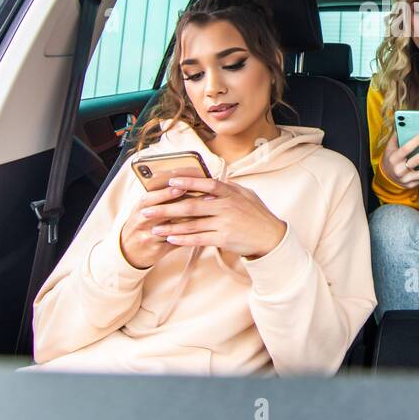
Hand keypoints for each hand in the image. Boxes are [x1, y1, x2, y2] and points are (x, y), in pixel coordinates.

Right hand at [119, 184, 195, 268]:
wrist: (128, 250)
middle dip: (184, 205)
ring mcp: (149, 236)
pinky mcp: (157, 250)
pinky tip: (203, 231)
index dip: (168, 192)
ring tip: (207, 214)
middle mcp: (142, 221)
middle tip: (203, 198)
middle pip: (163, 212)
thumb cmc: (141, 223)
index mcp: (139, 207)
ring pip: (172, 228)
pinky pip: (176, 242)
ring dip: (190, 220)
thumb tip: (182, 182)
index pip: (152, 197)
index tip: (183, 186)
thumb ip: (160, 197)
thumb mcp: (144, 208)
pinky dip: (189, 236)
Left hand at [143, 177, 287, 259]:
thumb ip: (228, 188)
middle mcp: (226, 206)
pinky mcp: (223, 239)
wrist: (271, 237)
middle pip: (191, 205)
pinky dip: (183, 239)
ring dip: (170, 226)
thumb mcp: (246, 195)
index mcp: (231, 193)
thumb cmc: (257, 214)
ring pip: (191, 224)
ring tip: (153, 227)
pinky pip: (199, 239)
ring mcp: (224, 223)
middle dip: (166, 207)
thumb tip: (211, 179)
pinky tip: (170, 239)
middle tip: (147, 208)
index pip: (207, 184)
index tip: (170, 181)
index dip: (188, 181)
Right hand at [381, 128, 418, 189]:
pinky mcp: (411, 185)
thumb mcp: (390, 148)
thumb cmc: (391, 158)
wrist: (387, 177)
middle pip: (416, 160)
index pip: (405, 149)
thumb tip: (405, 123)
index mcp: (393, 158)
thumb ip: (397, 137)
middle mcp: (398, 170)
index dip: (416, 141)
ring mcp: (405, 179)